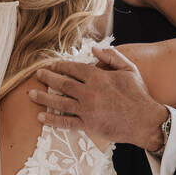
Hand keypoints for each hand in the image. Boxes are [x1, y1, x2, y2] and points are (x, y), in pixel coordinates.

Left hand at [29, 46, 168, 153]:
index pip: (73, 68)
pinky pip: (67, 122)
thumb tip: (94, 49)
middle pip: (62, 83)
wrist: (145, 121)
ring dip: (43, 97)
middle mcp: (89, 92)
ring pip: (60, 102)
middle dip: (47, 78)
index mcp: (98, 77)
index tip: (52, 65)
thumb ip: (111, 56)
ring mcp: (87, 109)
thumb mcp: (129, 69)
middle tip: (37, 75)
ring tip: (30, 94)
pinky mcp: (88, 125)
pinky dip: (53, 120)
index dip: (60, 66)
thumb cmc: (138, 95)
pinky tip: (41, 116)